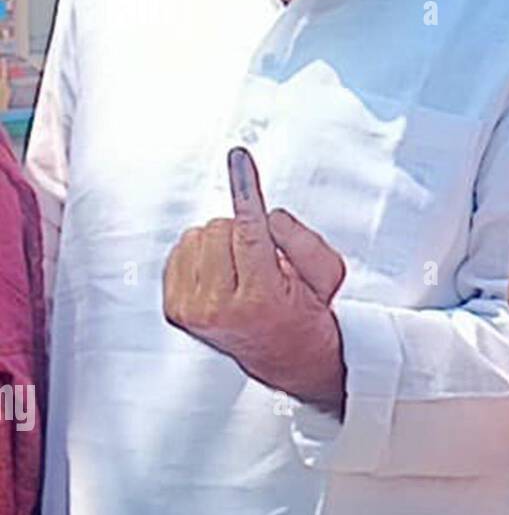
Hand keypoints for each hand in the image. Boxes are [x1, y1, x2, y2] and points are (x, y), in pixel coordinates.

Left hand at [163, 146, 347, 415]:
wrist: (287, 356)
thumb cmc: (309, 312)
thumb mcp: (327, 274)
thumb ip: (303, 240)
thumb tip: (265, 215)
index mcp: (261, 298)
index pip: (249, 229)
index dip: (245, 189)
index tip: (239, 158)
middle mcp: (219, 308)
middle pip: (220, 227)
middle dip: (243, 232)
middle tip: (262, 259)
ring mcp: (192, 311)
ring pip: (197, 236)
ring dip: (222, 243)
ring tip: (243, 270)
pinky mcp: (175, 308)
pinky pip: (181, 250)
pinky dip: (203, 255)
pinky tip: (223, 276)